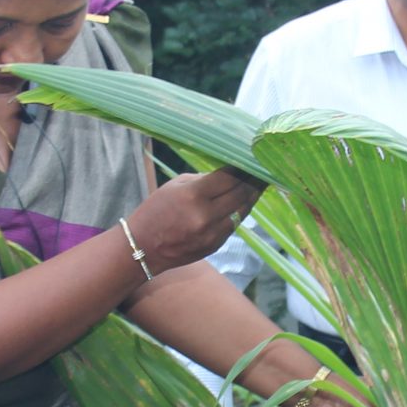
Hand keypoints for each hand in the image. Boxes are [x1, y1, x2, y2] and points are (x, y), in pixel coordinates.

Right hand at [125, 169, 263, 271]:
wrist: (143, 247)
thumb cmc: (156, 210)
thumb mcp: (176, 186)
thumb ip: (204, 180)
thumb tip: (231, 173)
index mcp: (194, 196)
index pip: (229, 177)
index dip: (244, 168)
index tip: (254, 159)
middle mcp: (206, 216)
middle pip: (241, 193)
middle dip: (254, 180)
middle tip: (263, 169)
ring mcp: (212, 233)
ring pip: (243, 210)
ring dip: (253, 195)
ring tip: (261, 183)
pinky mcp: (216, 245)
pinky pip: (235, 223)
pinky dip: (242, 210)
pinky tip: (246, 200)